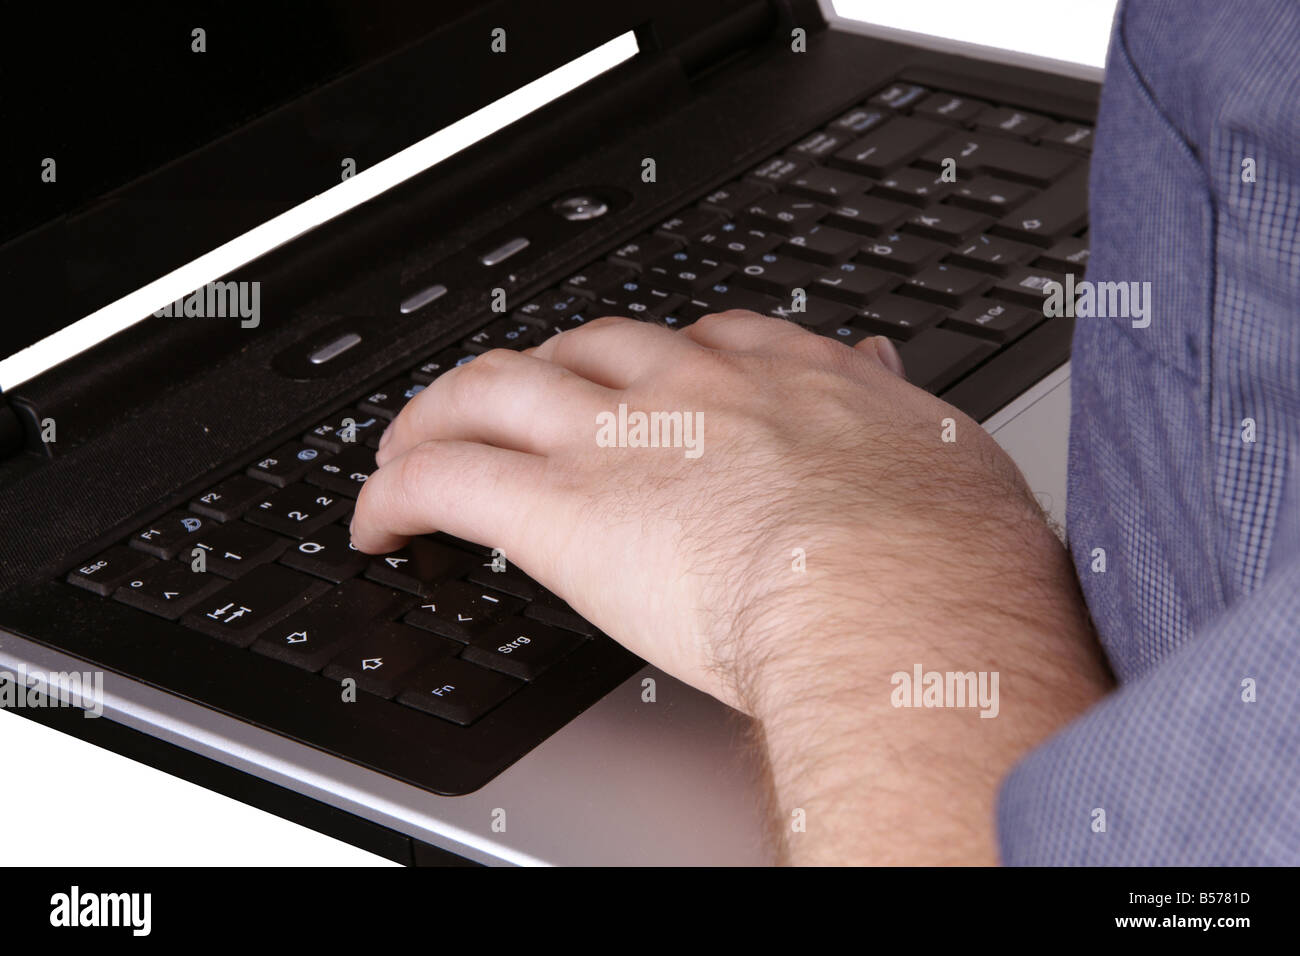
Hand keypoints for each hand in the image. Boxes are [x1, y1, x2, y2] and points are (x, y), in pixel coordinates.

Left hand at [350, 311, 1111, 861]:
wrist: (898, 593)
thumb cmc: (941, 549)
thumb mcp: (943, 450)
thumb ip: (899, 410)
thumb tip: (889, 368)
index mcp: (781, 380)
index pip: (694, 342)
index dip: (647, 361)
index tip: (631, 380)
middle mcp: (690, 391)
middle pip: (581, 347)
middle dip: (539, 372)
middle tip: (512, 405)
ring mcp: (618, 440)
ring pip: (493, 389)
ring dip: (442, 413)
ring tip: (413, 444)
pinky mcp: (559, 510)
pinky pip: (444, 480)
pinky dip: (394, 493)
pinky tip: (377, 519)